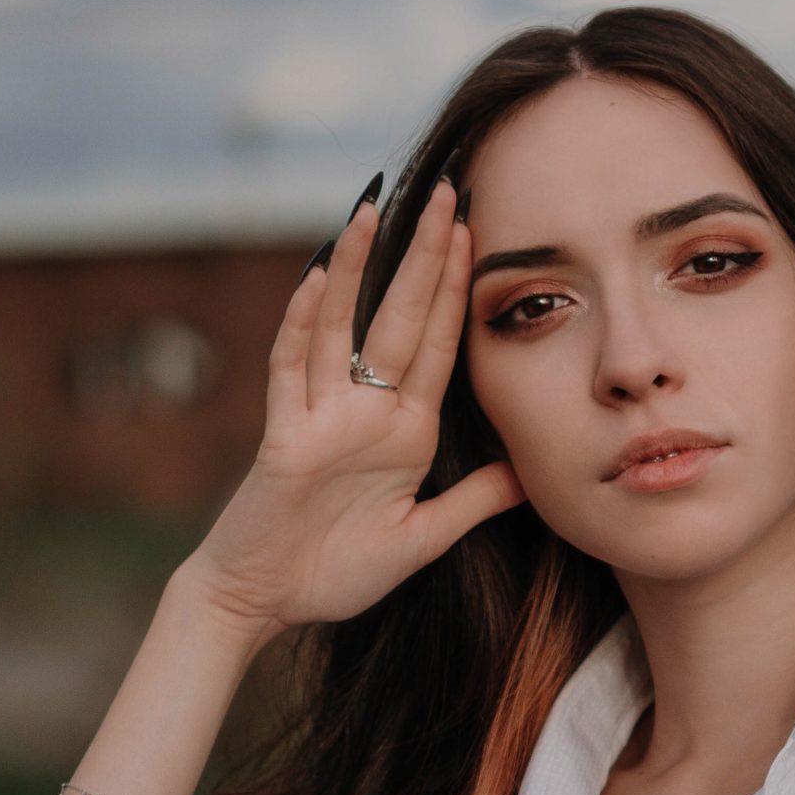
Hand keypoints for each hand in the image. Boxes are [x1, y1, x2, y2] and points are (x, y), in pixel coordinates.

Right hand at [183, 178, 522, 633]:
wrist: (265, 602)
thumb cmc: (335, 571)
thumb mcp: (422, 539)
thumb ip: (472, 502)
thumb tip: (528, 473)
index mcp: (405, 432)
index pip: (440, 346)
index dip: (459, 291)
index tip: (481, 234)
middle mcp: (364, 411)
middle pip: (400, 319)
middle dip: (426, 257)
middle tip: (449, 192)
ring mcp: (320, 417)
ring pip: (340, 327)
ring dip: (357, 268)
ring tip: (374, 208)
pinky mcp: (282, 436)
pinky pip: (290, 371)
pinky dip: (301, 325)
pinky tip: (316, 279)